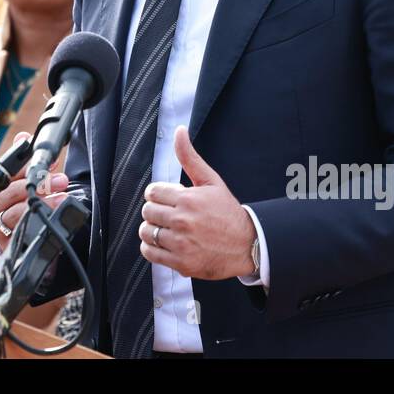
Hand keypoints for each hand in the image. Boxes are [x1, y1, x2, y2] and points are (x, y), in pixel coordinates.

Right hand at [0, 132, 69, 254]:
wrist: (18, 242)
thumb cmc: (20, 207)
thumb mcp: (25, 180)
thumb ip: (25, 160)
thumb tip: (23, 137)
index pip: (7, 171)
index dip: (26, 165)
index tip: (47, 162)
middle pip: (10, 191)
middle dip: (37, 184)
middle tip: (60, 180)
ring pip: (15, 213)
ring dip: (41, 204)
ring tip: (61, 199)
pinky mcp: (6, 244)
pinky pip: (18, 233)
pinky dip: (35, 225)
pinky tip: (51, 219)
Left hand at [138, 125, 255, 279]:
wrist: (247, 245)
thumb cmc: (227, 212)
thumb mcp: (211, 181)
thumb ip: (190, 157)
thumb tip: (179, 131)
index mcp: (188, 199)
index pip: (152, 192)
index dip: (159, 195)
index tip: (168, 200)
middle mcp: (183, 221)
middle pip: (147, 212)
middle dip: (156, 211)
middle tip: (169, 214)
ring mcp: (181, 243)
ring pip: (146, 232)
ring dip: (152, 230)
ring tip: (167, 229)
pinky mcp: (181, 262)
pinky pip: (149, 253)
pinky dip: (152, 248)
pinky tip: (164, 243)